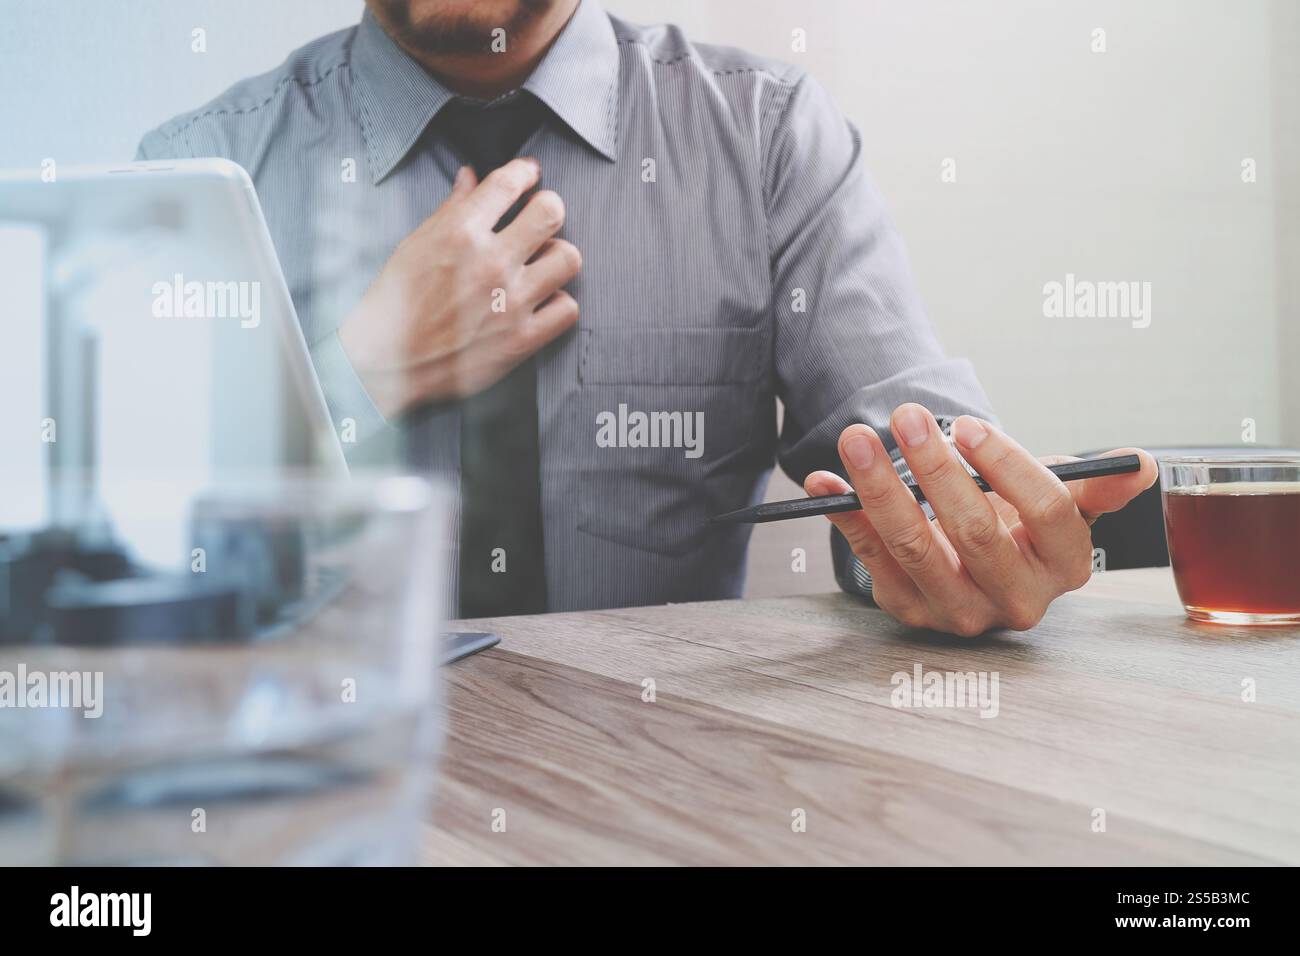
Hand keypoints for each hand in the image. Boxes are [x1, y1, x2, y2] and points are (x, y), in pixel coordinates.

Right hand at [338, 157, 581, 416]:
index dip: (525, 172)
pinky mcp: (522, 339)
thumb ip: (450, 210)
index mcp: (460, 233)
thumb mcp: (415, 245)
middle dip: (548, 208)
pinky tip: (541, 301)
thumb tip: (471, 177)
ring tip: (541, 262)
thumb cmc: (396, 304)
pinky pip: (567, 308)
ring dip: (557, 256)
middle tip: (539, 217)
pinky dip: (558, 303)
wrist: (388, 363)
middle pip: (550, 212)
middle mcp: (490, 263)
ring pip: (567, 258)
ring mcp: (511, 302)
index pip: (509, 183)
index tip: (530, 174)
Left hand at [804, 404, 1156, 635]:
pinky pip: (870, 559)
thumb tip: (1138, 464)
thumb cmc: (1020, 523)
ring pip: (915, 548)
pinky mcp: (908, 609)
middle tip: (905, 417)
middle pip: (976, 531)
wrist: (978, 566)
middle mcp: (1016, 598)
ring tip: (855, 440)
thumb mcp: (1064, 504)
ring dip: (879, 490)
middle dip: (935, 469)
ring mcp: (958, 610)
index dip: (1007, 465)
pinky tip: (822, 481)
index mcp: (1066, 565)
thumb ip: (1095, 485)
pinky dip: (844, 515)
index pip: (1046, 513)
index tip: (967, 424)